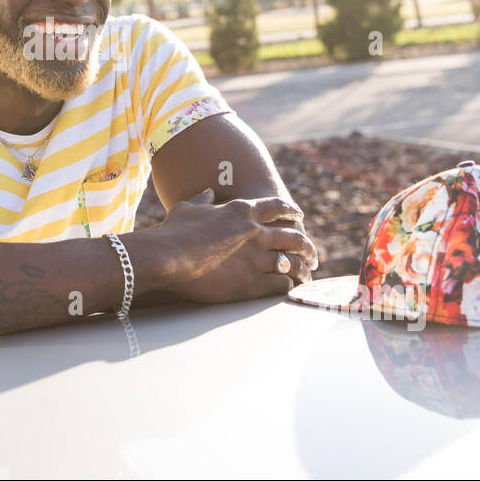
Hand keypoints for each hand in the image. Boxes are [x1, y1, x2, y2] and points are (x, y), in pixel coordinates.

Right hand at [150, 187, 317, 303]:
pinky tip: (290, 288)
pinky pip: (281, 284)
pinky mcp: (251, 284)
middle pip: (293, 237)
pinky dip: (289, 286)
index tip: (299, 216)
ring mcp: (256, 259)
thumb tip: (208, 192)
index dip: (291, 211)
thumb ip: (202, 200)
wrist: (167, 257)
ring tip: (307, 273)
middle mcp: (256, 233)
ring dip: (303, 269)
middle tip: (312, 253)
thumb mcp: (187, 208)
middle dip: (307, 245)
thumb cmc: (173, 231)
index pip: (277, 207)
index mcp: (242, 210)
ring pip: (292, 263)